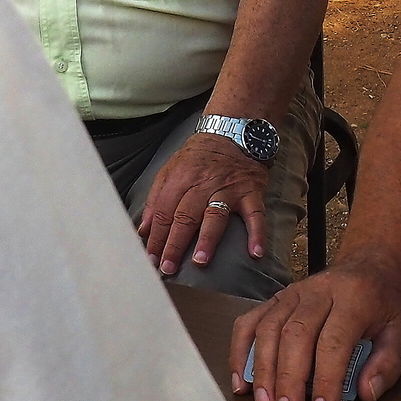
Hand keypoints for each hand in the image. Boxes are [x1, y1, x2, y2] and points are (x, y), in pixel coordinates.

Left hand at [140, 132, 268, 276]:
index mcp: (180, 179)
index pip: (163, 212)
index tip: (150, 259)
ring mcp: (228, 189)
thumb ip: (155, 199)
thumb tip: (143, 230)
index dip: (156, 237)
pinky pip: (255, 214)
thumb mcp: (171, 170)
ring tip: (200, 262)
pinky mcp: (251, 192)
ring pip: (215, 216)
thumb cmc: (199, 156)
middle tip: (168, 268)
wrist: (233, 132)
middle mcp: (203, 184)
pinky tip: (255, 252)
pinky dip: (257, 233)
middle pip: (185, 217)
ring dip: (207, 240)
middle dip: (174, 244)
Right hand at [231, 257, 400, 400]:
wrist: (372, 266)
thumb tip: (366, 393)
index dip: (326, 380)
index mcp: (354, 298)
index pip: (334, 341)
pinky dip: (241, 352)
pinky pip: (250, 322)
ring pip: (268, 329)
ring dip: (262, 370)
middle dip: (288, 380)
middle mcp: (319, 291)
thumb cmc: (385, 305)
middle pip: (294, 335)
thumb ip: (387, 365)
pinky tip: (242, 382)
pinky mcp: (276, 299)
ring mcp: (293, 293)